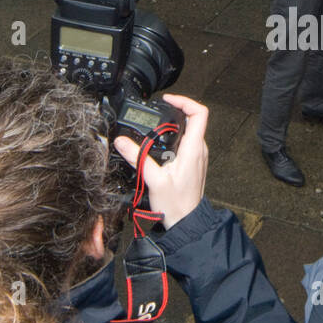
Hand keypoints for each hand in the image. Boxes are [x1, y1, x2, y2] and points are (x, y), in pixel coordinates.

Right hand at [113, 95, 208, 228]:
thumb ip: (137, 158)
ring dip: (175, 124)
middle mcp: (199, 150)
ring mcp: (198, 156)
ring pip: (190, 130)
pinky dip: (175, 136)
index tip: (168, 100)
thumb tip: (122, 141)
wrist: (186, 222)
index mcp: (193, 149)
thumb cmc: (176, 205)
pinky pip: (187, 142)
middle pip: (194, 118)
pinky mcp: (193, 163)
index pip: (199, 113)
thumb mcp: (153, 179)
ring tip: (158, 124)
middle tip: (159, 109)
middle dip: (176, 110)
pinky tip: (161, 142)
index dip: (185, 100)